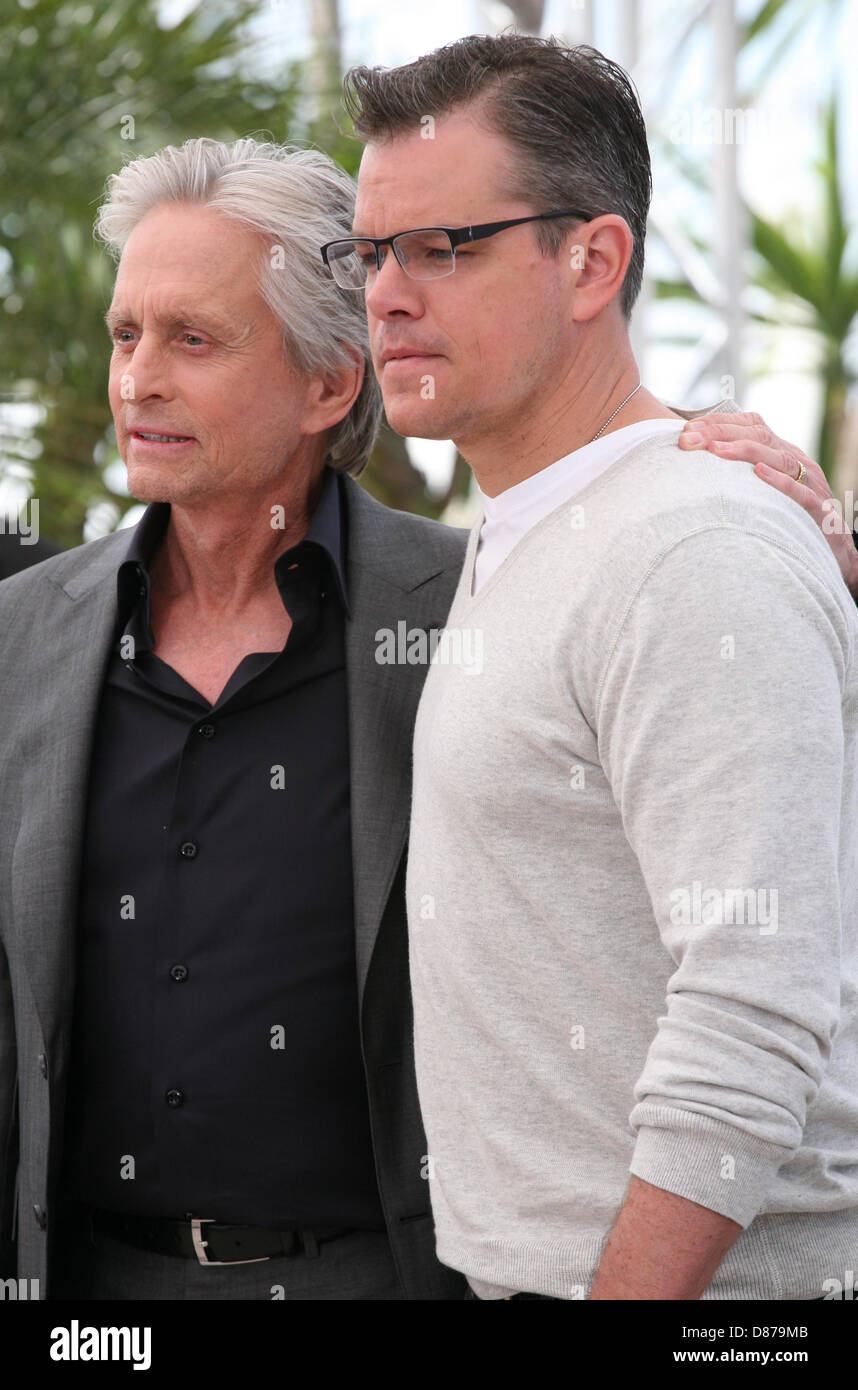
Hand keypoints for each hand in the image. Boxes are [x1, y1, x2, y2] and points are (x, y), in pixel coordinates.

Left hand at [678, 412, 857, 599]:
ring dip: (744, 451)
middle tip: (688, 439)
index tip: (687, 429)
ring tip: (714, 450)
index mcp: (783, 454)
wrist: (833, 551)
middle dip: (721, 433)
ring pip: (779, 458)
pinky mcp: (819, 510)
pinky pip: (800, 493)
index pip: (752, 426)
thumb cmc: (790, 521)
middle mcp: (797, 462)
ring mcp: (810, 484)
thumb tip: (696, 470)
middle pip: (760, 436)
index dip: (720, 423)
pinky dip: (779, 482)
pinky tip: (757, 474)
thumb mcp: (764, 492)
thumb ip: (740, 477)